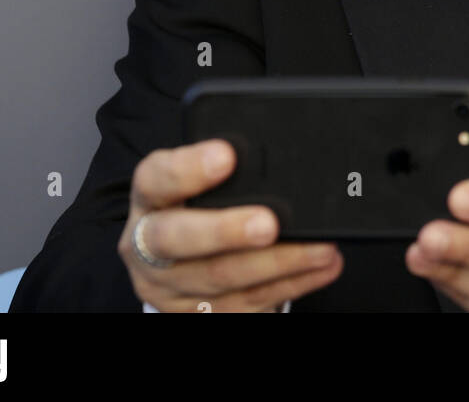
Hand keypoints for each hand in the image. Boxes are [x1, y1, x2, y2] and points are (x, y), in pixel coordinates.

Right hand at [117, 138, 343, 311]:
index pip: (156, 179)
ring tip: (321, 249)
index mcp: (149, 196)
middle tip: (270, 224)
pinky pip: (243, 305)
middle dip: (227, 231)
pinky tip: (316, 271)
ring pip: (219, 280)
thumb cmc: (199, 200)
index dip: (188, 168)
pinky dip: (286, 286)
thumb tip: (281, 154)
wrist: (172, 257)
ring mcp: (169, 286)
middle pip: (177, 239)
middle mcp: (147, 244)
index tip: (227, 156)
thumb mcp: (199, 176)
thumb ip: (228, 166)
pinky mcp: (194, 313)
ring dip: (277, 265)